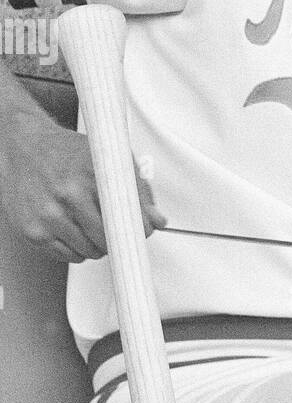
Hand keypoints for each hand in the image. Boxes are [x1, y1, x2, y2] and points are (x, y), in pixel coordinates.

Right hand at [0, 109, 166, 262]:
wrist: (24, 146)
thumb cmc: (66, 152)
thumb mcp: (107, 158)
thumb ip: (137, 188)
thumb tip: (156, 219)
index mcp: (90, 176)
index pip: (126, 217)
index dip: (138, 229)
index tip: (141, 232)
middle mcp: (68, 196)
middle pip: (108, 240)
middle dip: (118, 238)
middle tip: (116, 227)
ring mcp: (48, 216)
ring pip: (89, 252)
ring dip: (97, 245)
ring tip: (91, 224)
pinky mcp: (32, 231)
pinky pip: (67, 256)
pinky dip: (76, 249)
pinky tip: (74, 230)